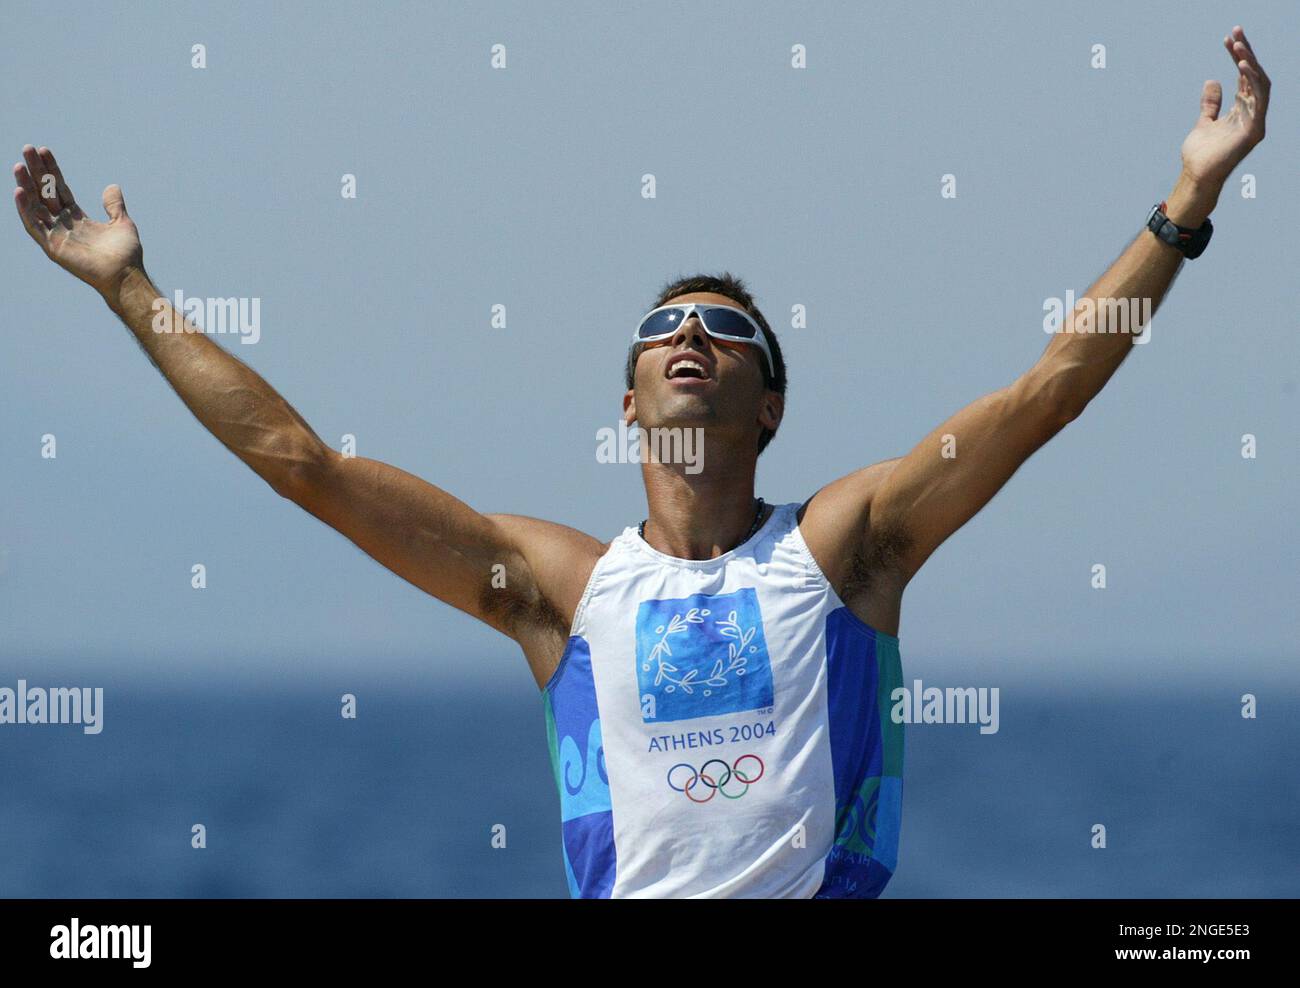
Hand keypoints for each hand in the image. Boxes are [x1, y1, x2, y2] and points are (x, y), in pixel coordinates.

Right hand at [13, 145, 143, 299]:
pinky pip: (34, 226)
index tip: (44, 151)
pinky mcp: (52, 247)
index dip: (52, 170)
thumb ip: (114, 205)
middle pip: (45, 193)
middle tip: (27, 149)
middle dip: (36, 171)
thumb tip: (112, 186)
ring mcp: (56, 235)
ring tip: (19, 166)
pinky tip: (19, 191)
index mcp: (77, 218)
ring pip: (35, 206)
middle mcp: (63, 224)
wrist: (126, 275)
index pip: (59, 188)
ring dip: (25, 186)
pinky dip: (25, 210)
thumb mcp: (122, 222)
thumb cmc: (125, 254)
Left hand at [1180, 26, 1269, 187]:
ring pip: (1259, 84)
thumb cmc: (1200, 154)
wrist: (1196, 176)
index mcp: (1243, 109)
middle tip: (1236, 31)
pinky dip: (1251, 81)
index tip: (1229, 38)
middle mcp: (1253, 112)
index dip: (1238, 56)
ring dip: (1249, 62)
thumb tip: (1212, 80)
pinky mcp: (1254, 129)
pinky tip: (1241, 66)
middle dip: (1246, 52)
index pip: (1244, 76)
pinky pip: (1258, 99)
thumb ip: (1210, 103)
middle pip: (1254, 76)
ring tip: (1238, 45)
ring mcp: (1256, 121)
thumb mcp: (1204, 122)